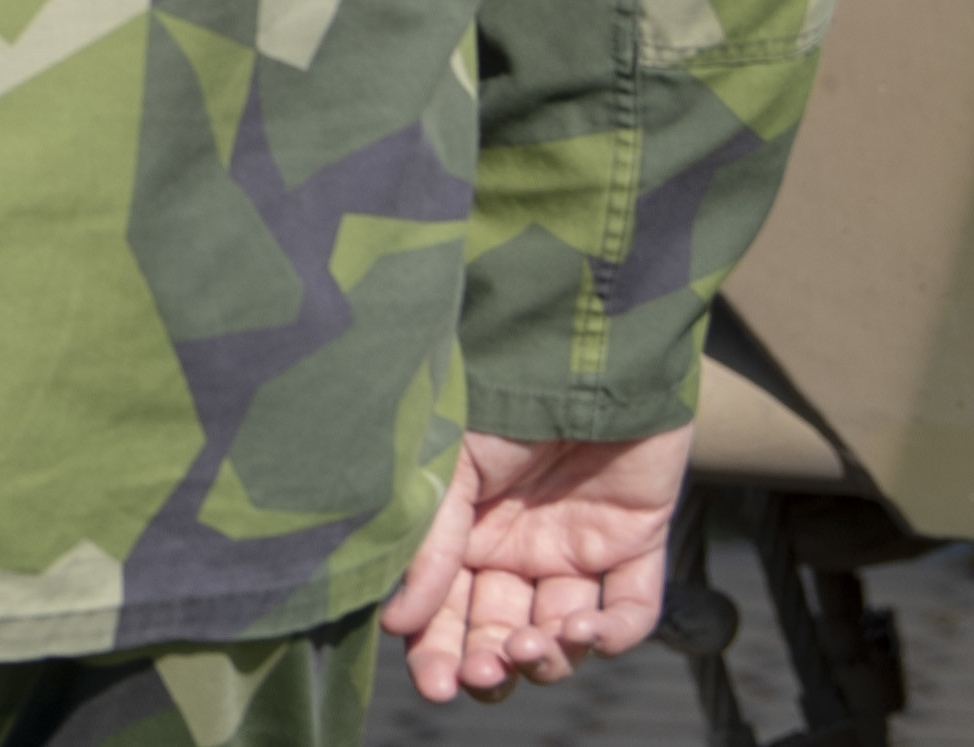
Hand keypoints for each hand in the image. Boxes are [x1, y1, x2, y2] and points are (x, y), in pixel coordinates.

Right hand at [380, 426, 693, 700]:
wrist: (585, 348)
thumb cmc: (500, 395)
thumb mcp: (449, 468)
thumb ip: (429, 545)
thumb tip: (396, 625)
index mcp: (461, 532)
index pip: (444, 611)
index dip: (436, 652)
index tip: (434, 684)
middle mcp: (515, 549)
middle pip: (499, 634)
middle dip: (490, 664)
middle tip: (484, 675)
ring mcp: (576, 550)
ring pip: (561, 635)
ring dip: (548, 656)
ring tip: (535, 644)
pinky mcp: (635, 545)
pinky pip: (629, 611)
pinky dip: (611, 634)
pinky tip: (586, 630)